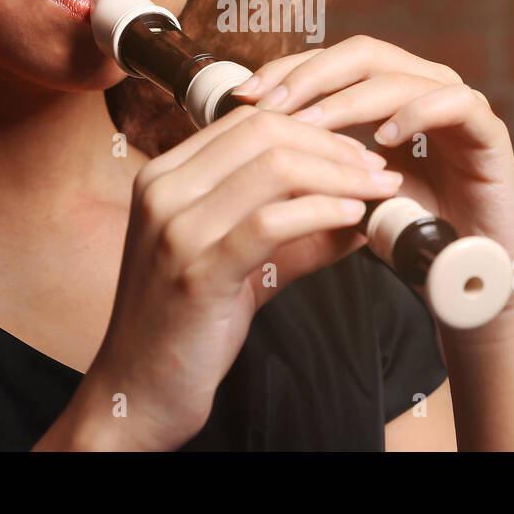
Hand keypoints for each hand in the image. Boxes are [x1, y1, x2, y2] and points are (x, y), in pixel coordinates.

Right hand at [79, 105, 405, 449]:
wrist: (135, 392)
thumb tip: (362, 207)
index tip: (357, 152)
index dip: (313, 127)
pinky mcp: (196, 272)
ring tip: (378, 193)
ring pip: (273, 168)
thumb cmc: (184, 325)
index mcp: (164, 176)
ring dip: (339, 176)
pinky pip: (270, 223)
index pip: (249, 121)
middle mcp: (163, 191)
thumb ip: (294, 231)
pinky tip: (353, 220)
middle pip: (265, 133)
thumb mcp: (239, 262)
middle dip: (334, 147)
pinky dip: (321, 212)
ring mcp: (175, 229)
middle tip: (378, 171)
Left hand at [231, 35, 513, 318]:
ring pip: (399, 75)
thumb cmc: (404, 235)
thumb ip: (309, 167)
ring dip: (350, 99)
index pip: (329, 61)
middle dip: (310, 76)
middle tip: (271, 105)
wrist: (467, 279)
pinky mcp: (489, 131)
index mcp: (385, 94)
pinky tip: (385, 138)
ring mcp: (457, 104)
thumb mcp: (345, 195)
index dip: (286, 70)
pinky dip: (418, 113)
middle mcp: (421, 87)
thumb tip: (241, 150)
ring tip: (311, 126)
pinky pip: (455, 103)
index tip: (244, 96)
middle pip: (360, 53)